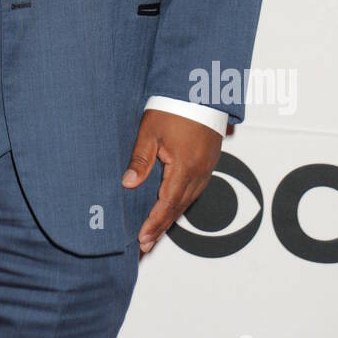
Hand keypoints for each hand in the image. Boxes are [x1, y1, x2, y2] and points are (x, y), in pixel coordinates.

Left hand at [121, 109, 221, 254]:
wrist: (200, 92)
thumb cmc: (174, 108)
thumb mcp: (150, 132)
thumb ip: (140, 160)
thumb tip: (128, 184)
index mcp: (185, 166)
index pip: (167, 203)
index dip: (154, 223)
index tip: (142, 239)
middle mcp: (199, 172)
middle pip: (178, 208)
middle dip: (161, 228)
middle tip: (146, 246)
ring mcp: (207, 169)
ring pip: (188, 201)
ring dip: (171, 218)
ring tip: (155, 233)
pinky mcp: (208, 163)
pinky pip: (194, 190)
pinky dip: (181, 204)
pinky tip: (171, 209)